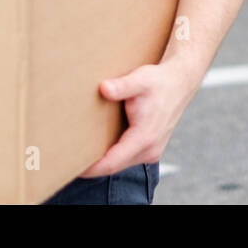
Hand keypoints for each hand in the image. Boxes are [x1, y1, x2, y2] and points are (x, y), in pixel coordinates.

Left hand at [78, 60, 198, 177]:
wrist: (180, 82)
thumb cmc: (159, 81)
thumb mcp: (140, 79)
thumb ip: (122, 86)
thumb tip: (104, 88)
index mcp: (145, 137)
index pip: (112, 162)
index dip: (91, 168)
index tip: (72, 166)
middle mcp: (149, 149)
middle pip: (114, 166)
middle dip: (93, 165)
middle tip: (68, 158)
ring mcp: (151, 151)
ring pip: (120, 163)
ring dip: (103, 160)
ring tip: (79, 152)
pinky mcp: (150, 148)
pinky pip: (127, 158)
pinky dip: (113, 155)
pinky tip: (99, 145)